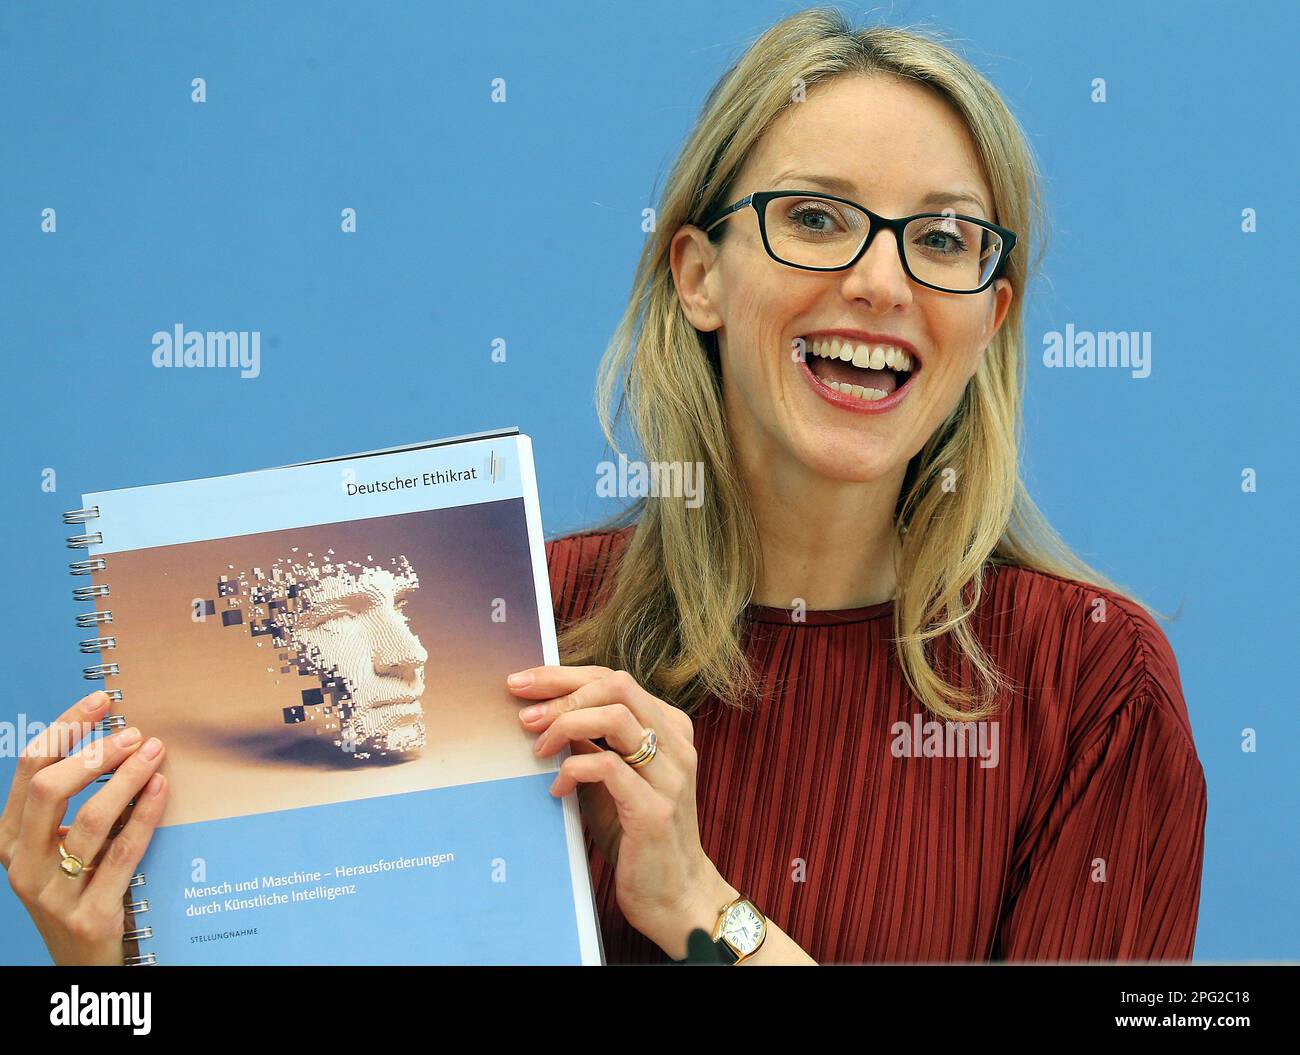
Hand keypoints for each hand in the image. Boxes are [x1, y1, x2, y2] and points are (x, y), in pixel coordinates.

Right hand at [0, 689, 168, 965]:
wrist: (82, 963)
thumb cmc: (77, 889)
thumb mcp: (58, 847)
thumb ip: (73, 802)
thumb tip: (116, 738)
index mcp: (10, 838)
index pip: (30, 768)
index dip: (65, 728)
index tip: (101, 701)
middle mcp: (22, 864)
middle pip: (50, 789)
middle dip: (94, 753)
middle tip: (133, 733)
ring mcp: (53, 892)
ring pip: (91, 819)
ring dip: (127, 778)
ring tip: (154, 752)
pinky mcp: (90, 913)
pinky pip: (124, 853)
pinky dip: (146, 814)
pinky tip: (161, 787)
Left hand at [506, 665, 732, 956]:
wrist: (676, 895)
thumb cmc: (637, 834)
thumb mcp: (612, 779)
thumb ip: (591, 744)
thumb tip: (543, 713)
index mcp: (669, 727)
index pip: (614, 679)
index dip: (564, 675)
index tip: (522, 683)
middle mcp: (676, 744)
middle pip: (616, 685)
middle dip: (561, 691)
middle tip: (524, 715)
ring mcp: (669, 775)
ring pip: (614, 717)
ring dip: (565, 725)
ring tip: (537, 748)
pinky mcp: (654, 810)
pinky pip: (606, 767)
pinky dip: (572, 771)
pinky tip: (556, 790)